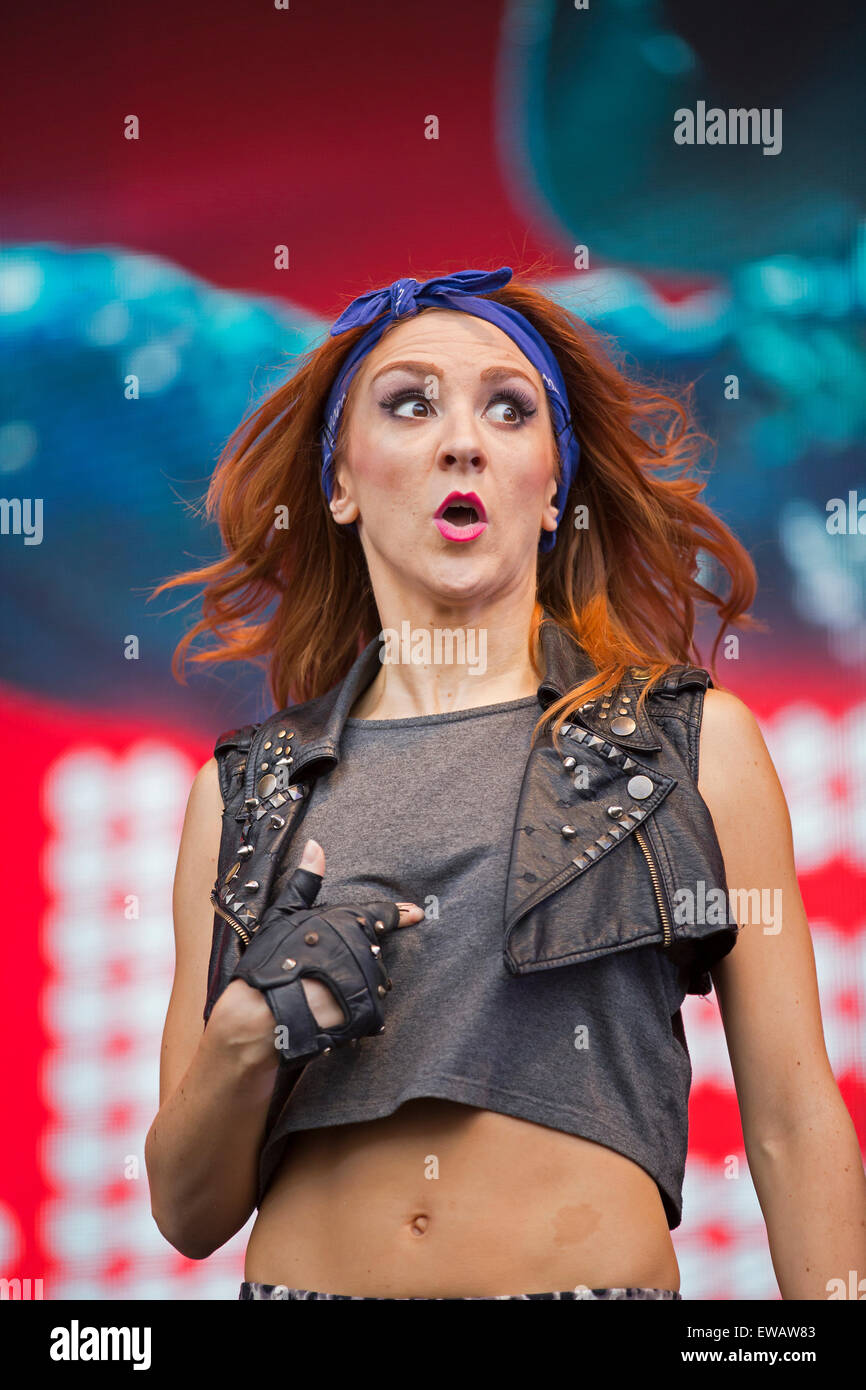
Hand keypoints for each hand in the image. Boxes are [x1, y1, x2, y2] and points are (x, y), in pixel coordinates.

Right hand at [225, 838, 423, 1070]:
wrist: (263, 1014)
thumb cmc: (271, 960)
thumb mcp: (284, 915)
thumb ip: (306, 881)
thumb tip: (315, 845)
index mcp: (349, 921)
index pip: (383, 915)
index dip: (400, 915)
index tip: (418, 914)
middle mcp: (365, 949)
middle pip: (373, 951)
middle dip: (357, 958)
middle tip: (327, 969)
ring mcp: (370, 982)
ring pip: (373, 981)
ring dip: (357, 985)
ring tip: (325, 992)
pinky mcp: (370, 1013)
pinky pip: (370, 1009)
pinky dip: (355, 1011)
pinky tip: (332, 1012)